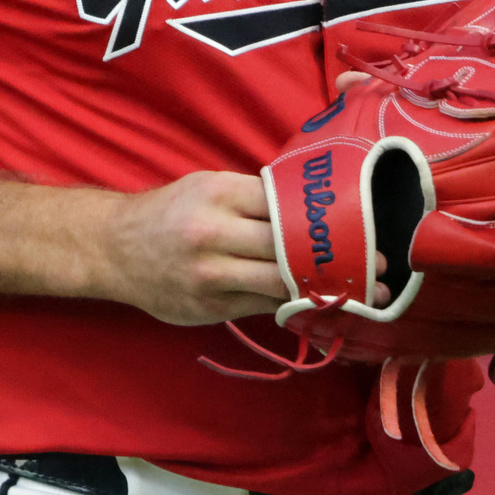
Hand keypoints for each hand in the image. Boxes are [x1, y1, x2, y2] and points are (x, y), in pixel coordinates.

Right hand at [92, 162, 388, 326]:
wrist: (112, 249)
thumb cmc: (168, 213)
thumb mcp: (207, 187)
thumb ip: (255, 197)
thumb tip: (313, 206)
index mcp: (220, 195)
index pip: (288, 204)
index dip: (330, 217)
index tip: (367, 225)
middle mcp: (215, 235)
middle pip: (292, 247)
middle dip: (340, 257)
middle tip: (382, 265)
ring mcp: (212, 276)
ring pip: (282, 284)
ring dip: (326, 289)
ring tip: (364, 292)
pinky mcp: (210, 307)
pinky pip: (264, 307)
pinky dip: (294, 305)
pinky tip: (323, 305)